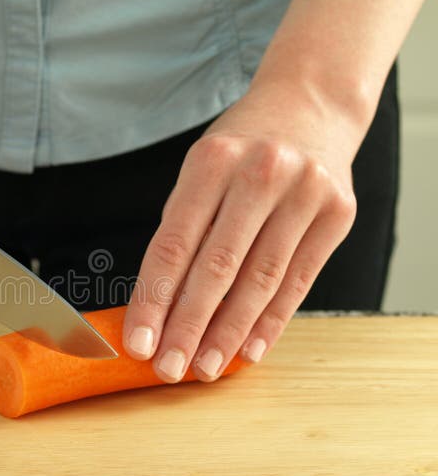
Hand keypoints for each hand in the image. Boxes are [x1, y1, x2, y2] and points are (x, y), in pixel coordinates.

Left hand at [122, 81, 360, 381]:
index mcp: (211, 161)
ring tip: (205, 368)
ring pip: (260, 281)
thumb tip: (160, 306)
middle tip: (169, 369)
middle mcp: (260, 174)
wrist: (311, 106)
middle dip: (188, 326)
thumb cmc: (241, 148)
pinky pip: (299, 281)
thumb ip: (183, 229)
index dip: (153, 300)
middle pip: (216, 268)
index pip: (173, 245)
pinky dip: (271, 321)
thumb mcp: (201, 169)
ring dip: (229, 333)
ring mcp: (305, 193)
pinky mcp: (337, 214)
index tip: (139, 342)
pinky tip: (249, 350)